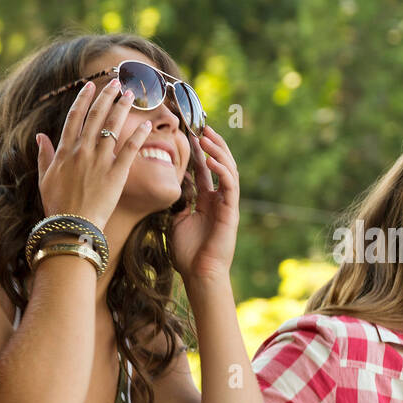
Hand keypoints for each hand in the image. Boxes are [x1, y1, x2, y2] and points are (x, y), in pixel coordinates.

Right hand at [35, 79, 152, 229]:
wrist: (72, 225)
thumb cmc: (58, 205)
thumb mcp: (45, 178)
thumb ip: (44, 155)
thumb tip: (40, 136)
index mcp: (65, 150)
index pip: (75, 117)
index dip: (84, 99)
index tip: (91, 86)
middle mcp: (82, 150)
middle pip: (96, 116)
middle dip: (107, 96)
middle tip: (117, 82)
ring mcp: (100, 160)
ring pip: (113, 126)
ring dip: (123, 108)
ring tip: (132, 94)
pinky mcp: (117, 173)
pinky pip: (130, 149)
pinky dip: (140, 135)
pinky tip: (148, 124)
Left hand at [169, 125, 239, 281]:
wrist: (199, 274)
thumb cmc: (187, 252)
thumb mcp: (177, 220)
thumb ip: (179, 201)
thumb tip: (171, 184)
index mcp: (206, 200)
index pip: (204, 169)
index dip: (198, 151)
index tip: (189, 133)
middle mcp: (218, 199)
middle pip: (219, 164)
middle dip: (212, 145)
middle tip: (201, 127)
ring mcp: (226, 204)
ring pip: (228, 169)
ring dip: (218, 151)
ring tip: (207, 136)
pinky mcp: (231, 211)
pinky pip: (229, 185)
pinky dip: (221, 170)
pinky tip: (210, 158)